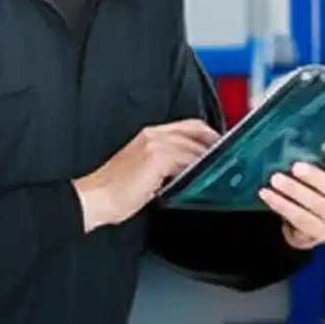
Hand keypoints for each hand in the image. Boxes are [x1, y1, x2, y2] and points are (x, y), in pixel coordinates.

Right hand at [72, 119, 219, 231]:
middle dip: (215, 140)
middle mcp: (153, 134)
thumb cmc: (115, 188)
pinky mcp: (157, 158)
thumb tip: (186, 169)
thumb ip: (166, 164)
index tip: (220, 145)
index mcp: (150, 134)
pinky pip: (187, 159)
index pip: (187, 126)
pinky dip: (198, 167)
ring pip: (193, 145)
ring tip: (222, 167)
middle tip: (229, 154)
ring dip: (210, 157)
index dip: (207, 134)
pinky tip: (204, 176)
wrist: (95, 197)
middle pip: (195, 130)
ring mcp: (155, 145)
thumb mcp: (144, 170)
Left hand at [258, 148, 324, 249]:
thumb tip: (293, 136)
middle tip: (295, 167)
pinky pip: (302, 220)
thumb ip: (314, 154)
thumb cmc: (312, 184)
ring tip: (275, 180)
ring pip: (319, 206)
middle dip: (315, 178)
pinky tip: (268, 195)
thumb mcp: (318, 167)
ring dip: (295, 192)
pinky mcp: (321, 234)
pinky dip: (283, 206)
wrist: (309, 219)